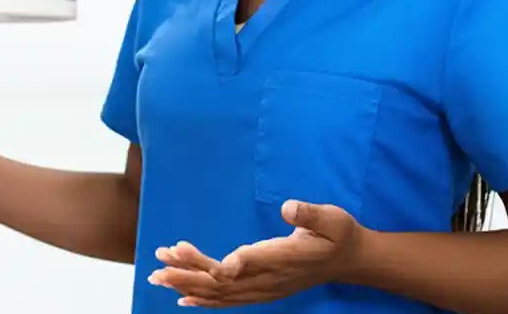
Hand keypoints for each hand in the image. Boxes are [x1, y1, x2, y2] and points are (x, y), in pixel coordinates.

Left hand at [149, 200, 366, 307]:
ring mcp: (265, 289)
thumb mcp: (333, 218)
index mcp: (286, 257)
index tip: (207, 259)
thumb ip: (311, 213)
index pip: (254, 261)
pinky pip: (228, 301)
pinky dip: (204, 300)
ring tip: (158, 274)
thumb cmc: (339, 234)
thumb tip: (289, 207)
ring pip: (221, 293)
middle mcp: (270, 279)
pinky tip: (181, 298)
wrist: (349, 261)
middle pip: (225, 281)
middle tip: (158, 264)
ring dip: (188, 284)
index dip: (231, 263)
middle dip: (189, 273)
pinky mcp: (262, 292)